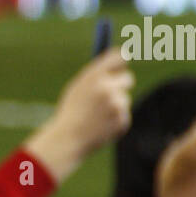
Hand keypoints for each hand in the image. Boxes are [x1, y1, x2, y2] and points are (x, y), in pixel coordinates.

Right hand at [22, 46, 131, 183]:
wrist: (67, 139)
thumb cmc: (70, 113)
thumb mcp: (77, 89)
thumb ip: (95, 76)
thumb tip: (114, 66)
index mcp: (93, 77)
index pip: (119, 57)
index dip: (121, 61)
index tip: (121, 66)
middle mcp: (107, 87)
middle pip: (128, 78)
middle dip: (121, 85)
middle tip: (109, 94)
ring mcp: (116, 104)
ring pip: (124, 99)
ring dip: (115, 106)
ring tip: (97, 116)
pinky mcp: (122, 119)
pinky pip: (124, 115)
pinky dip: (115, 120)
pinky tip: (100, 126)